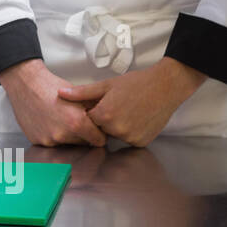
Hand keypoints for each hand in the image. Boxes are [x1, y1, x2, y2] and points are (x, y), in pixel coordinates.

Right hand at [0, 58, 106, 146]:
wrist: (25, 84)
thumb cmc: (50, 86)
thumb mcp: (79, 95)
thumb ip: (95, 111)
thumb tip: (109, 120)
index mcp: (76, 123)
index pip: (99, 141)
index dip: (99, 134)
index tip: (96, 130)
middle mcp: (63, 135)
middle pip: (83, 143)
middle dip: (82, 134)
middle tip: (74, 120)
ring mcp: (49, 140)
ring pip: (67, 144)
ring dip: (67, 135)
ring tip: (59, 119)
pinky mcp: (38, 141)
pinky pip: (52, 143)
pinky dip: (52, 134)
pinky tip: (49, 121)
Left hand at [57, 58, 205, 146]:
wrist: (166, 87)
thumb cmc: (136, 83)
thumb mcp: (106, 85)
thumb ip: (82, 92)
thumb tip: (60, 93)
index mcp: (105, 115)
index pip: (87, 120)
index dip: (92, 112)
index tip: (100, 104)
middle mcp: (117, 130)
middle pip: (100, 129)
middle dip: (103, 120)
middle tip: (117, 106)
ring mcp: (130, 138)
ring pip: (114, 135)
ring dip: (116, 127)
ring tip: (128, 110)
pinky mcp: (141, 142)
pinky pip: (128, 139)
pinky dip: (129, 132)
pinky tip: (136, 118)